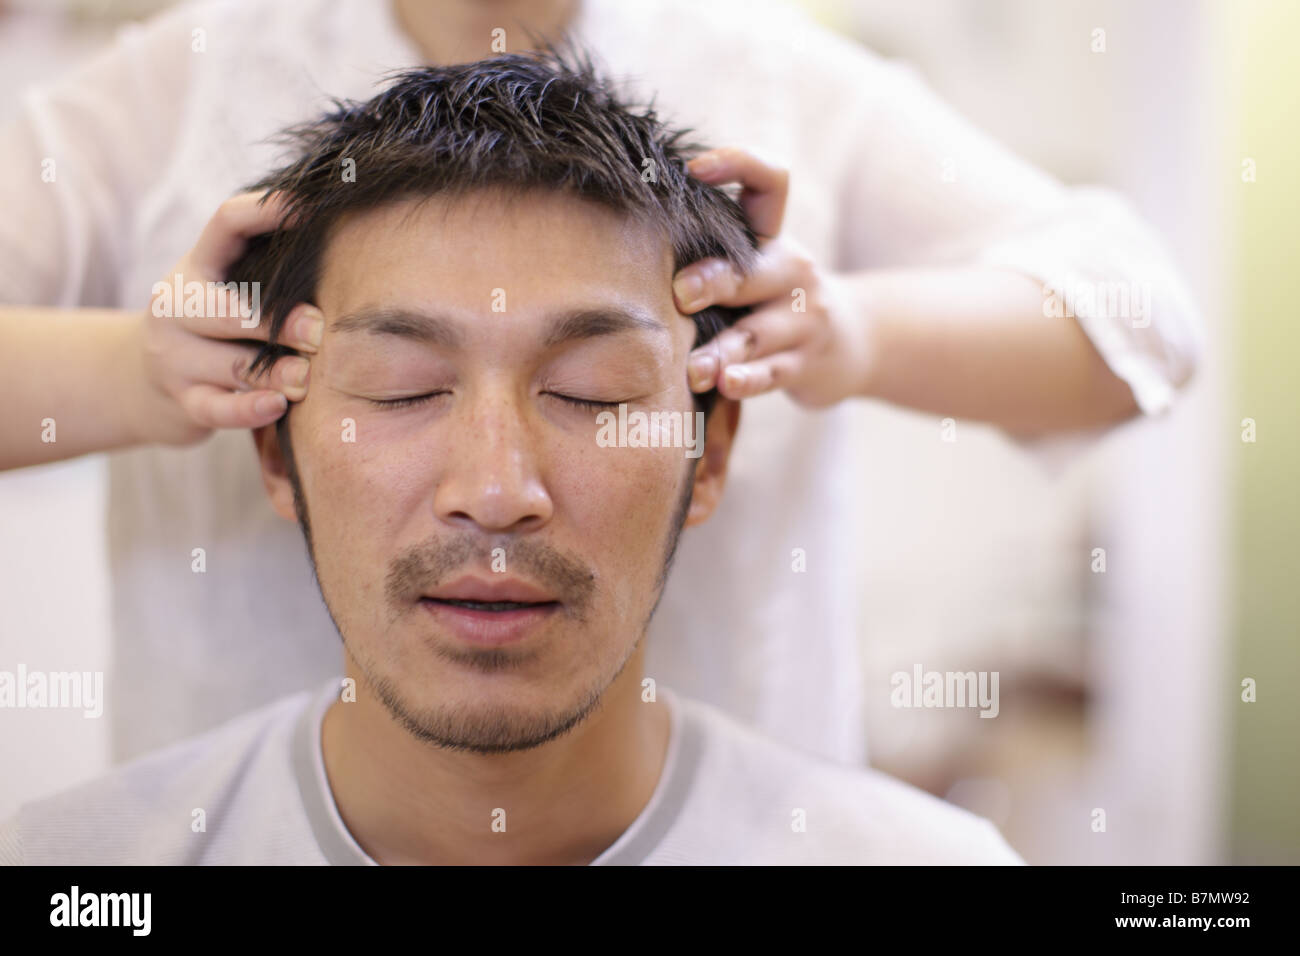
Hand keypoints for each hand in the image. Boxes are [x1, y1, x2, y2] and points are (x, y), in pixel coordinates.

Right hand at [126, 191, 320, 445]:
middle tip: (320, 328)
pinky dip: (249, 409)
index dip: (269, 212)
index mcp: (198, 266)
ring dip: (274, 372)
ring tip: (307, 376)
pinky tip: (278, 405)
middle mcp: (176, 306)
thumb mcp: (227, 289)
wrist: (141, 380)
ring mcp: (174, 357)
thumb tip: (348, 246)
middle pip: (226, 310)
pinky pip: (217, 409)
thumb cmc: (212, 327)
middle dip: (277, 321)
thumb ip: (270, 274)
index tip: (316, 208)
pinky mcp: (182, 402)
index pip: (228, 223)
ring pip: (230, 365)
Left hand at [675, 148, 870, 408]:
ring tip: (693, 369)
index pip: (770, 182)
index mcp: (773, 238)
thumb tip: (628, 231)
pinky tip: (726, 385)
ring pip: (757, 333)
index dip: (739, 164)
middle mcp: (792, 270)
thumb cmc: (774, 299)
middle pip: (754, 269)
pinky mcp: (804, 364)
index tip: (694, 169)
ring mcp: (802, 319)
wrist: (851, 343)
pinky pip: (773, 374)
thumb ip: (712, 251)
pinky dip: (748, 381)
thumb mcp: (756, 264)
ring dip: (722, 350)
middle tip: (680, 293)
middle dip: (716, 280)